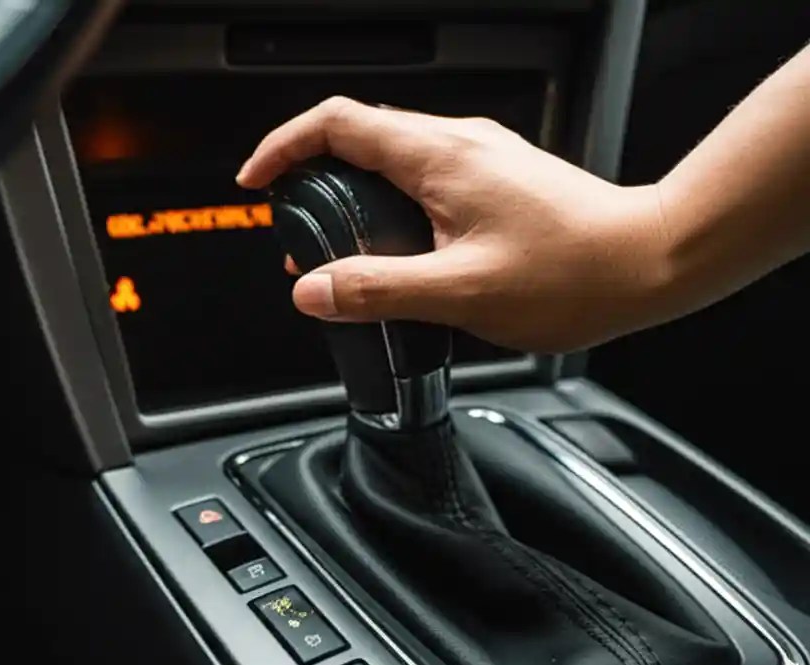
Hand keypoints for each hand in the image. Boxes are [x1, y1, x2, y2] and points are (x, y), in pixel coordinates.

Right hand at [236, 96, 672, 353]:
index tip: (256, 183)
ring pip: (391, 160)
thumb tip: (311, 290)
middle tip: (294, 232)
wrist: (654, 262)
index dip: (283, 147)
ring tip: (339, 252)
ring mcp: (480, 158)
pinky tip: (398, 254)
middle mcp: (458, 143)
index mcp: (438, 157)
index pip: (336, 124)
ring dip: (352, 196)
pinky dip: (390, 206)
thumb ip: (376, 291)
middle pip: (358, 138)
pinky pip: (423, 178)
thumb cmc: (574, 273)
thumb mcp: (459, 294)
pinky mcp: (497, 178)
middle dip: (311, 179)